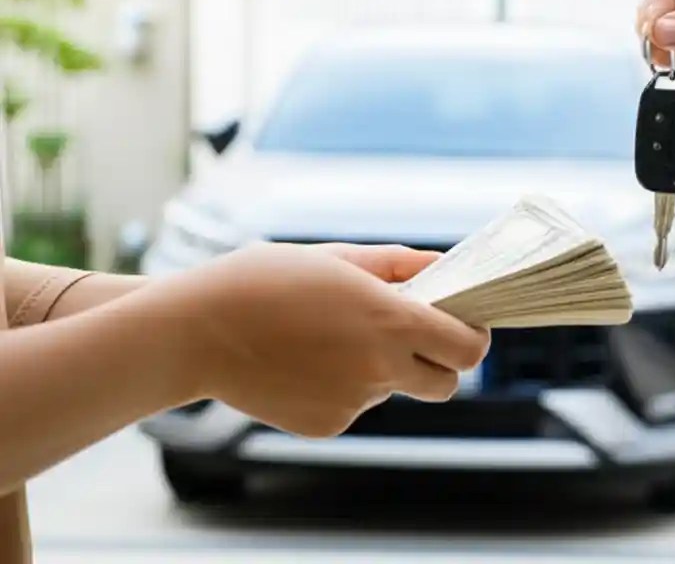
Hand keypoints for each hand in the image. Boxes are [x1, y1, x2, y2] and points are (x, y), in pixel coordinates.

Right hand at [169, 242, 488, 437]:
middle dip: (441, 363)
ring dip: (381, 368)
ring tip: (329, 336)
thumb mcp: (335, 258)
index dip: (472, 338)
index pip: (468, 348)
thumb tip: (440, 265)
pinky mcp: (326, 424)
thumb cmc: (264, 281)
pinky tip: (303, 360)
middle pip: (445, 383)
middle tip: (416, 338)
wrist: (193, 331)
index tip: (463, 325)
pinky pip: (354, 404)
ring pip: (393, 390)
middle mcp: (380, 369)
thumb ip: (397, 265)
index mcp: (391, 323)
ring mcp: (354, 402)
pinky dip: (342, 386)